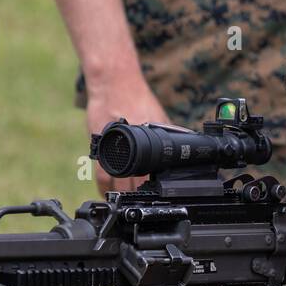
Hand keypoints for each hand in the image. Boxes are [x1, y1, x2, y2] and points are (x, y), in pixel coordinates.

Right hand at [85, 74, 171, 193]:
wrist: (114, 83)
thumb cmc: (138, 99)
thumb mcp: (158, 117)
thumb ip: (168, 134)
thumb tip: (186, 146)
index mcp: (152, 139)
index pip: (156, 171)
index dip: (157, 187)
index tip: (159, 197)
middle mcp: (134, 145)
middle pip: (136, 181)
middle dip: (139, 194)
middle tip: (141, 203)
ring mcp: (115, 147)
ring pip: (117, 182)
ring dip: (121, 195)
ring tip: (125, 203)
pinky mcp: (99, 146)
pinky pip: (101, 175)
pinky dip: (104, 188)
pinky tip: (108, 193)